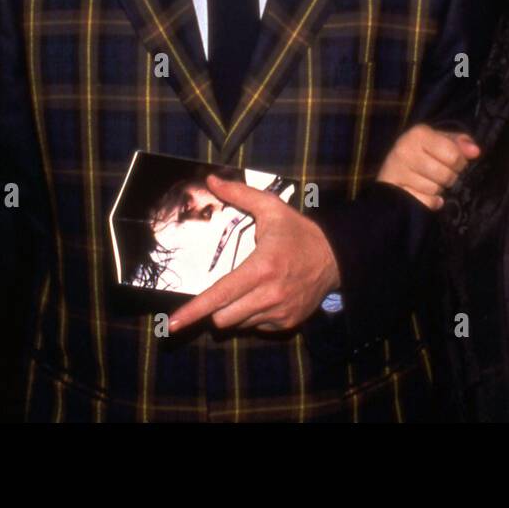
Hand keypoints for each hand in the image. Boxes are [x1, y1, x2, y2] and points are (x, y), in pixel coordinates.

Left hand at [167, 174, 339, 333]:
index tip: (173, 323)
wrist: (335, 257)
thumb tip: (211, 181)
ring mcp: (279, 312)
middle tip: (224, 288)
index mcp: (262, 268)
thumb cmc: (298, 231)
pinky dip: (253, 315)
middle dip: (216, 306)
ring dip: (235, 310)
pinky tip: (266, 295)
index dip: (193, 311)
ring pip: (238, 324)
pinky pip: (257, 327)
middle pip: (222, 317)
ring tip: (251, 287)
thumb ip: (239, 193)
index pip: (220, 295)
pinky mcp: (287, 323)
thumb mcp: (271, 208)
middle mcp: (270, 295)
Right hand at [376, 124, 480, 210]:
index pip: (453, 155)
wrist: (392, 167)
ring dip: (438, 189)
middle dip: (449, 178)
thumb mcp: (440, 140)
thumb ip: (460, 143)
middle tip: (442, 175)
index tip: (455, 163)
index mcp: (418, 134)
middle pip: (445, 175)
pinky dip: (430, 202)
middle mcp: (405, 150)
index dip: (460, 162)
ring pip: (434, 190)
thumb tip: (475, 152)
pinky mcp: (394, 191)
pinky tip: (426, 194)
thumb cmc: (421, 151)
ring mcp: (396, 172)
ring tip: (430, 182)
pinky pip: (424, 202)